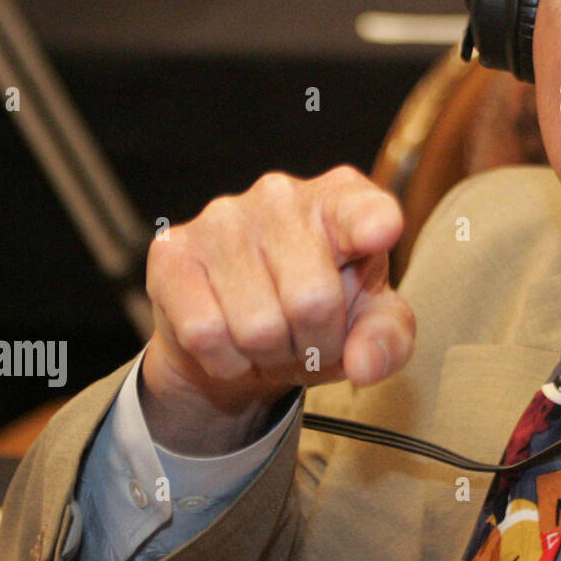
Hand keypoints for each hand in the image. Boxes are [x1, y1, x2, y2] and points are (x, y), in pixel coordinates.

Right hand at [140, 166, 413, 452]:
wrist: (241, 336)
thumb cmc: (319, 313)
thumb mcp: (370, 323)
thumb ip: (388, 338)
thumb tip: (365, 365)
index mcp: (342, 199)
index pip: (363, 209)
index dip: (374, 224)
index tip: (381, 232)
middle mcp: (282, 195)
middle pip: (313, 299)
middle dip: (316, 342)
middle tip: (309, 337)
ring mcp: (222, 218)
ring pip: (258, 326)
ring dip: (271, 354)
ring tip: (271, 337)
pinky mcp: (172, 252)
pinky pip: (205, 333)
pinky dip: (227, 360)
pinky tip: (232, 340)